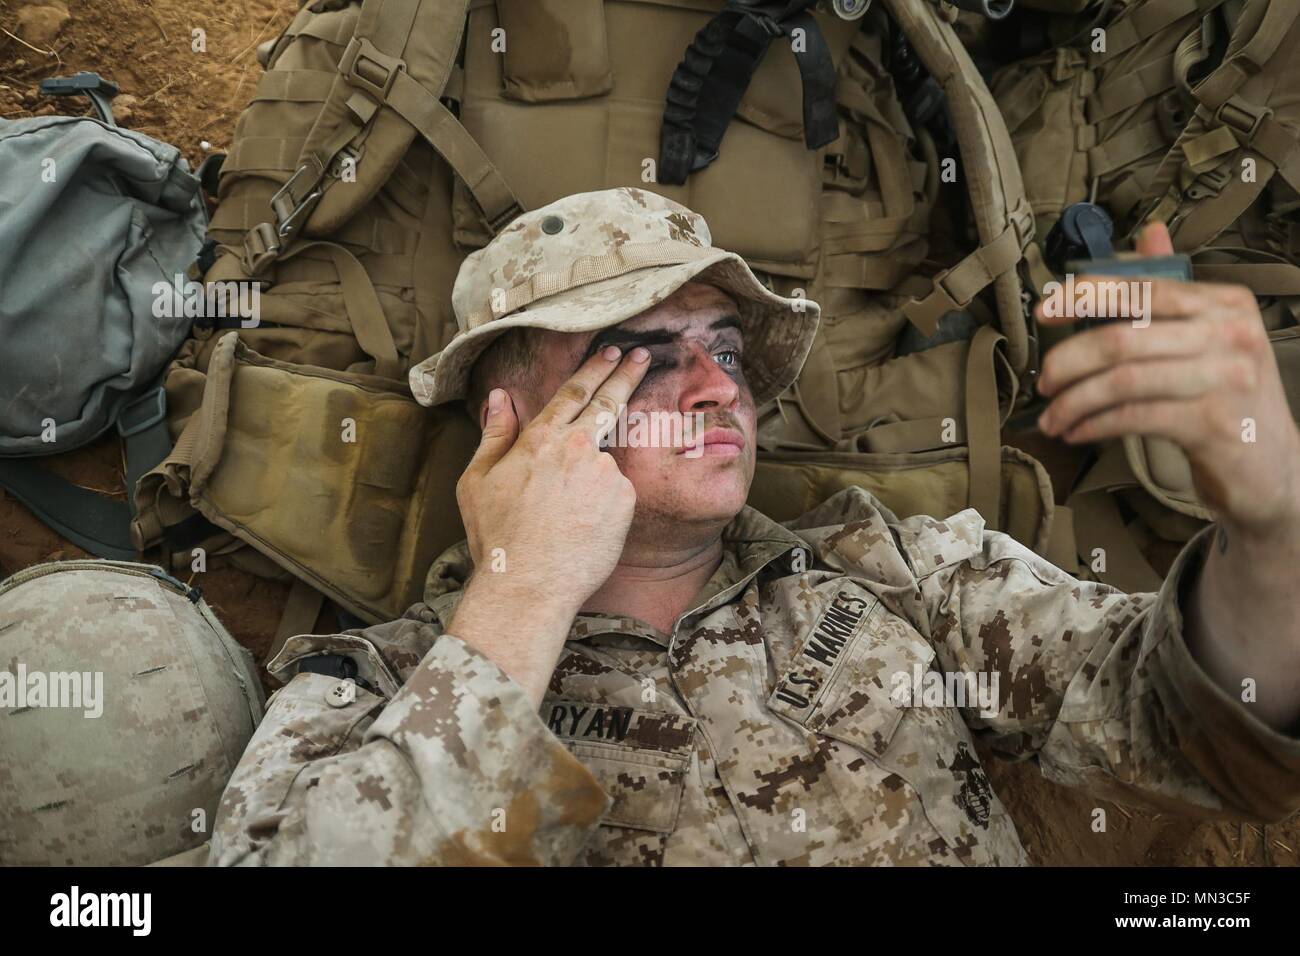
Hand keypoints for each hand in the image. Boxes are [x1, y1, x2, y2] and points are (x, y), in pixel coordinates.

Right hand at [455, 345, 650, 611]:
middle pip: (608, 403)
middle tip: (641, 356)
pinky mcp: (625, 500)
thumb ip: (494, 434)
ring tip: (566, 514)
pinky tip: (582, 529)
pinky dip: (603, 505)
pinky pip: (616, 495)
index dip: (595, 369)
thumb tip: (500, 396)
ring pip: (603, 466)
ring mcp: (605, 473)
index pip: (574, 392)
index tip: (612, 352)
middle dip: (626, 375)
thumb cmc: (498, 536)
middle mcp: (578, 448)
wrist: (529, 583)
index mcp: (540, 439)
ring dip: (592, 481)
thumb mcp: (477, 481)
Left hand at [1035, 223, 1299, 535]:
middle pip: (1122, 338)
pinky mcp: (1213, 424)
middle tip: (1043, 382)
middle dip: (1068, 360)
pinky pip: (1133, 416)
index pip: (1141, 289)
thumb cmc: (1229, 396)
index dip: (1084, 297)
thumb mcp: (1210, 338)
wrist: (1273, 466)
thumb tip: (1150, 232)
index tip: (1044, 312)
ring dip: (1074, 401)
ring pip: (1122, 380)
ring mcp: (1225, 379)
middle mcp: (1230, 335)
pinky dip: (1094, 425)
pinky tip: (1076, 432)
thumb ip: (1174, 289)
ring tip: (1052, 417)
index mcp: (1226, 303)